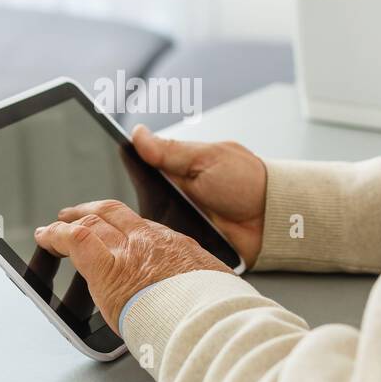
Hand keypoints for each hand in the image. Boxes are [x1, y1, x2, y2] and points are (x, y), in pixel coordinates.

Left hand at [34, 199, 231, 332]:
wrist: (212, 319)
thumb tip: (206, 296)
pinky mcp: (108, 269)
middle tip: (76, 216)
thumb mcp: (217, 289)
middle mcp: (151, 241)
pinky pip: (77, 240)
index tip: (118, 232)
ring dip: (69, 224)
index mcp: (177, 247)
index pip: (144, 228)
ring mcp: (129, 251)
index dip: (124, 228)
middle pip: (114, 214)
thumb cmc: (217, 313)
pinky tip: (45, 238)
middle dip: (92, 212)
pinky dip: (57, 236)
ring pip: (93, 223)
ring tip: (53, 230)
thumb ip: (201, 286)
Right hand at [130, 124, 266, 268]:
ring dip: (142, 227)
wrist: (274, 219)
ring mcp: (178, 222)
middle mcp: (173, 196)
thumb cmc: (247, 182)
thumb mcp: (206, 159)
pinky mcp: (186, 245)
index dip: (123, 169)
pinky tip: (151, 246)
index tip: (106, 169)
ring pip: (146, 226)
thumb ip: (171, 150)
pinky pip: (163, 248)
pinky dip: (158, 247)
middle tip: (122, 206)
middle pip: (138, 200)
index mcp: (177, 170)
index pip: (140, 168)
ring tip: (135, 228)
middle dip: (130, 203)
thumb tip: (138, 133)